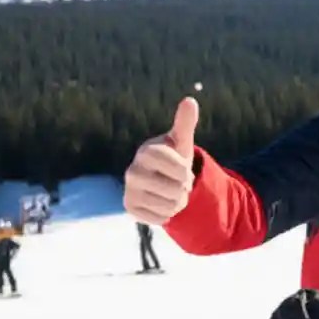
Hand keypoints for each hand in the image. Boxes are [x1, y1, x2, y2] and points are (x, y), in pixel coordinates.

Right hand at [124, 97, 199, 224]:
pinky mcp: (129, 206)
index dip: (186, 172)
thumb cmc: (173, 157)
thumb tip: (190, 100)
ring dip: (177, 202)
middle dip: (183, 189)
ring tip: (170, 192)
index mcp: (146, 151)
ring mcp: (129, 189)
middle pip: (173, 189)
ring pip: (168, 205)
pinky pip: (159, 218)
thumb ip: (185, 123)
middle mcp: (132, 170)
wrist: (161, 179)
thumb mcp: (182, 142)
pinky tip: (161, 203)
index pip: (177, 167)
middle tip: (178, 183)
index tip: (185, 170)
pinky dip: (167, 214)